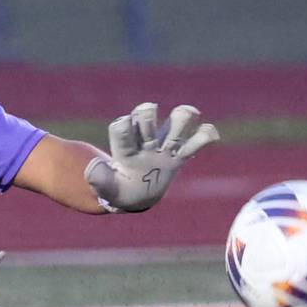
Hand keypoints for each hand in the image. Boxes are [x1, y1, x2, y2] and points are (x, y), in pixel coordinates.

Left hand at [84, 102, 218, 211]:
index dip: (123, 126)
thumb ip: (99, 179)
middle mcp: (144, 142)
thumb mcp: (106, 189)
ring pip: (173, 125)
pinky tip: (212, 134)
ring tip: (190, 113)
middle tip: (148, 113)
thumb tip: (94, 168)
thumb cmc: (118, 190)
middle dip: (147, 114)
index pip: (122, 130)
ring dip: (181, 117)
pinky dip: (205, 136)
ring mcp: (162, 148)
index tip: (123, 124)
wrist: (135, 193)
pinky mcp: (178, 156)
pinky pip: (194, 143)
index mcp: (125, 150)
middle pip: (146, 118)